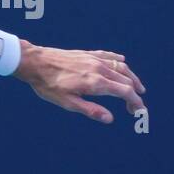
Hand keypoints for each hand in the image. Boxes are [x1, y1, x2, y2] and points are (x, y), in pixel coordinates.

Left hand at [15, 42, 146, 123]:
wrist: (35, 62)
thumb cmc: (48, 84)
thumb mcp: (67, 102)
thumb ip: (90, 110)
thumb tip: (110, 119)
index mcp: (96, 82)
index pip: (125, 92)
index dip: (135, 102)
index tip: (139, 112)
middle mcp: (100, 69)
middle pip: (126, 81)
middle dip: (134, 95)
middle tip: (133, 107)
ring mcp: (95, 59)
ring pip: (122, 67)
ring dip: (132, 78)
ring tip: (137, 88)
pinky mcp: (88, 53)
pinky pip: (110, 56)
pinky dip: (120, 62)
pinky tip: (122, 62)